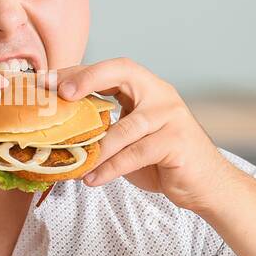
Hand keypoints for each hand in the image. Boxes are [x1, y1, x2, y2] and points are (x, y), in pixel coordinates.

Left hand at [52, 58, 223, 211]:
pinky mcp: (177, 142)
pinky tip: (92, 178)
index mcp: (147, 88)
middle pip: (123, 73)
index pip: (112, 69)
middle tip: (61, 94)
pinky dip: (110, 168)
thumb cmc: (162, 161)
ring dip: (97, 146)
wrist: (206, 185)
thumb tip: (57, 130)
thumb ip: (104, 127)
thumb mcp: (129, 139)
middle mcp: (161, 95)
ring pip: (126, 125)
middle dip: (89, 79)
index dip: (80, 72)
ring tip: (73, 161)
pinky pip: (136, 153)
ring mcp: (172, 116)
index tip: (49, 80)